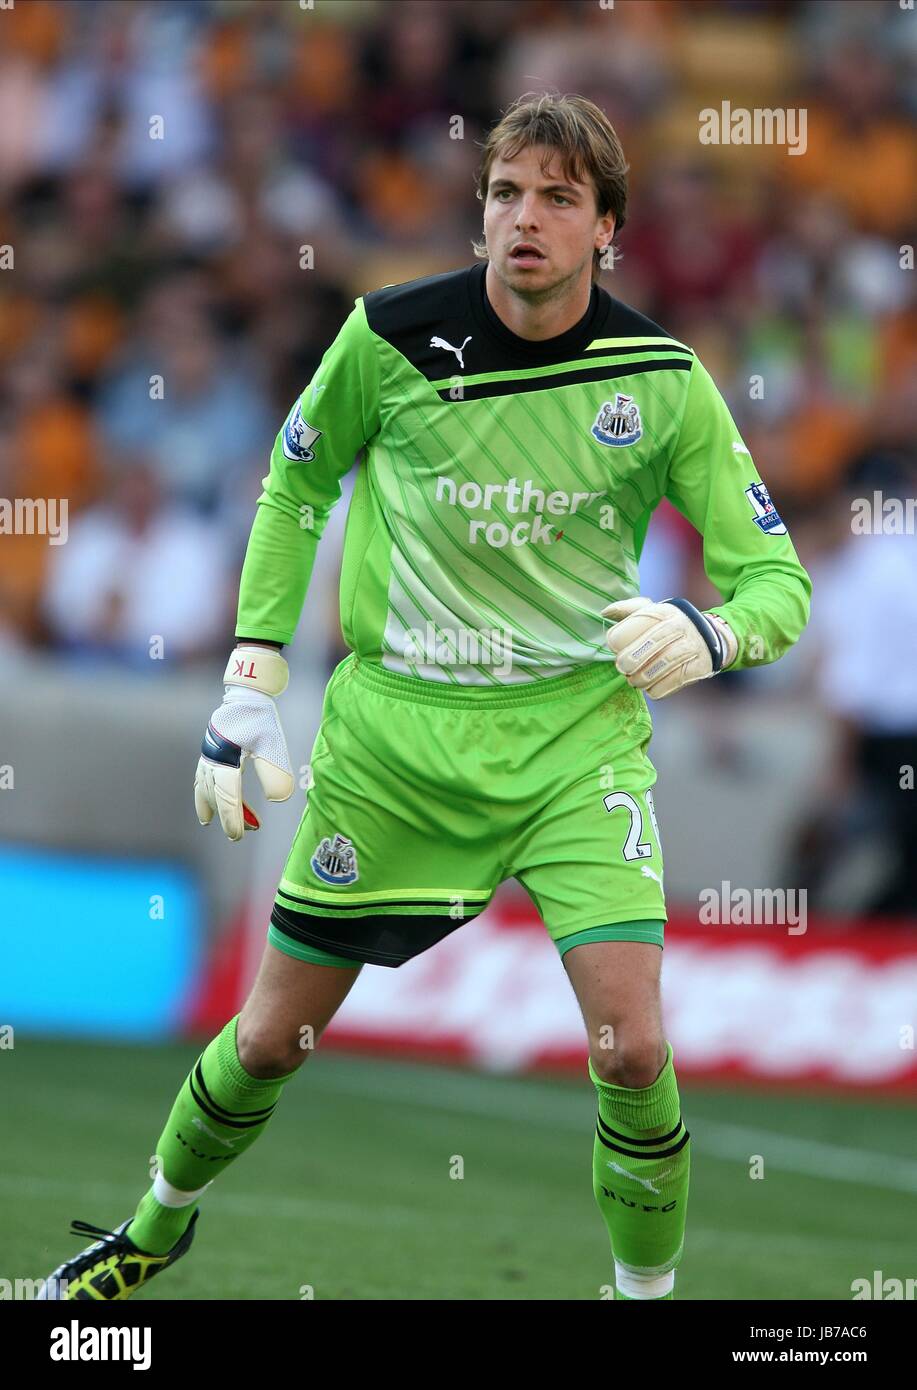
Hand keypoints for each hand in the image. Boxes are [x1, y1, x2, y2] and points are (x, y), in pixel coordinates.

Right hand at [194, 645, 293, 840]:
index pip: (227, 795)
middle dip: (227, 815)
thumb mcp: (273, 744)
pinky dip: (203, 793)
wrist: (247, 693)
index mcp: (226, 757)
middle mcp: (212, 758)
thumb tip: (278, 800)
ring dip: (214, 805)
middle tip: (240, 834)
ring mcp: (208, 754)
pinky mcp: (210, 751)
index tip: (237, 836)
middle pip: (216, 794)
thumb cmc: (261, 718)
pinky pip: (201, 778)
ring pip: (206, 787)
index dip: (232, 818)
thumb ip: (276, 773)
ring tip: (209, 821)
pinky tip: (205, 805)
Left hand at [602, 596, 736, 699]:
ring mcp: (690, 647)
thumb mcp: (653, 611)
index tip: (616, 647)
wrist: (710, 637)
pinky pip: (669, 685)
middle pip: (644, 650)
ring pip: (656, 670)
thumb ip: (628, 610)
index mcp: (663, 611)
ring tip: (635, 680)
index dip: (617, 641)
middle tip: (623, 668)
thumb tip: (605, 612)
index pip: (631, 627)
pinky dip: (655, 690)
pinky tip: (651, 686)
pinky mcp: (698, 667)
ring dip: (640, 680)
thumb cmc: (671, 624)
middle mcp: (678, 627)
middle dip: (627, 663)